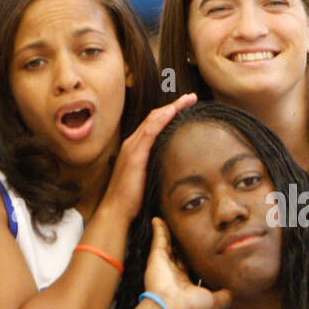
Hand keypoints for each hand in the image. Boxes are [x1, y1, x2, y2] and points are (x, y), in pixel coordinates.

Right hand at [97, 93, 198, 223]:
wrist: (117, 210)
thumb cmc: (133, 198)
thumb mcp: (150, 177)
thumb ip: (159, 166)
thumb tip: (177, 163)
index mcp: (137, 147)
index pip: (155, 123)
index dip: (170, 112)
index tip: (187, 105)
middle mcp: (133, 143)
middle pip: (155, 117)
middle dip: (173, 105)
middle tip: (191, 97)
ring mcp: (132, 148)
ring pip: (153, 121)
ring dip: (171, 108)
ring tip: (186, 100)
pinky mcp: (135, 156)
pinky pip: (149, 133)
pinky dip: (161, 120)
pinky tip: (172, 113)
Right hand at [142, 217, 230, 308]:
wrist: (171, 308)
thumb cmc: (191, 307)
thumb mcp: (213, 301)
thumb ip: (224, 296)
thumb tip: (235, 293)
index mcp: (186, 281)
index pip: (191, 265)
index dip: (196, 257)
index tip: (204, 247)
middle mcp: (174, 272)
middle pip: (179, 253)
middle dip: (182, 243)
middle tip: (188, 230)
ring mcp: (164, 264)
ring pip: (168, 244)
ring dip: (169, 233)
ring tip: (171, 221)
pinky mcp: (157, 257)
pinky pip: (158, 239)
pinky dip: (158, 228)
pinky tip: (158, 219)